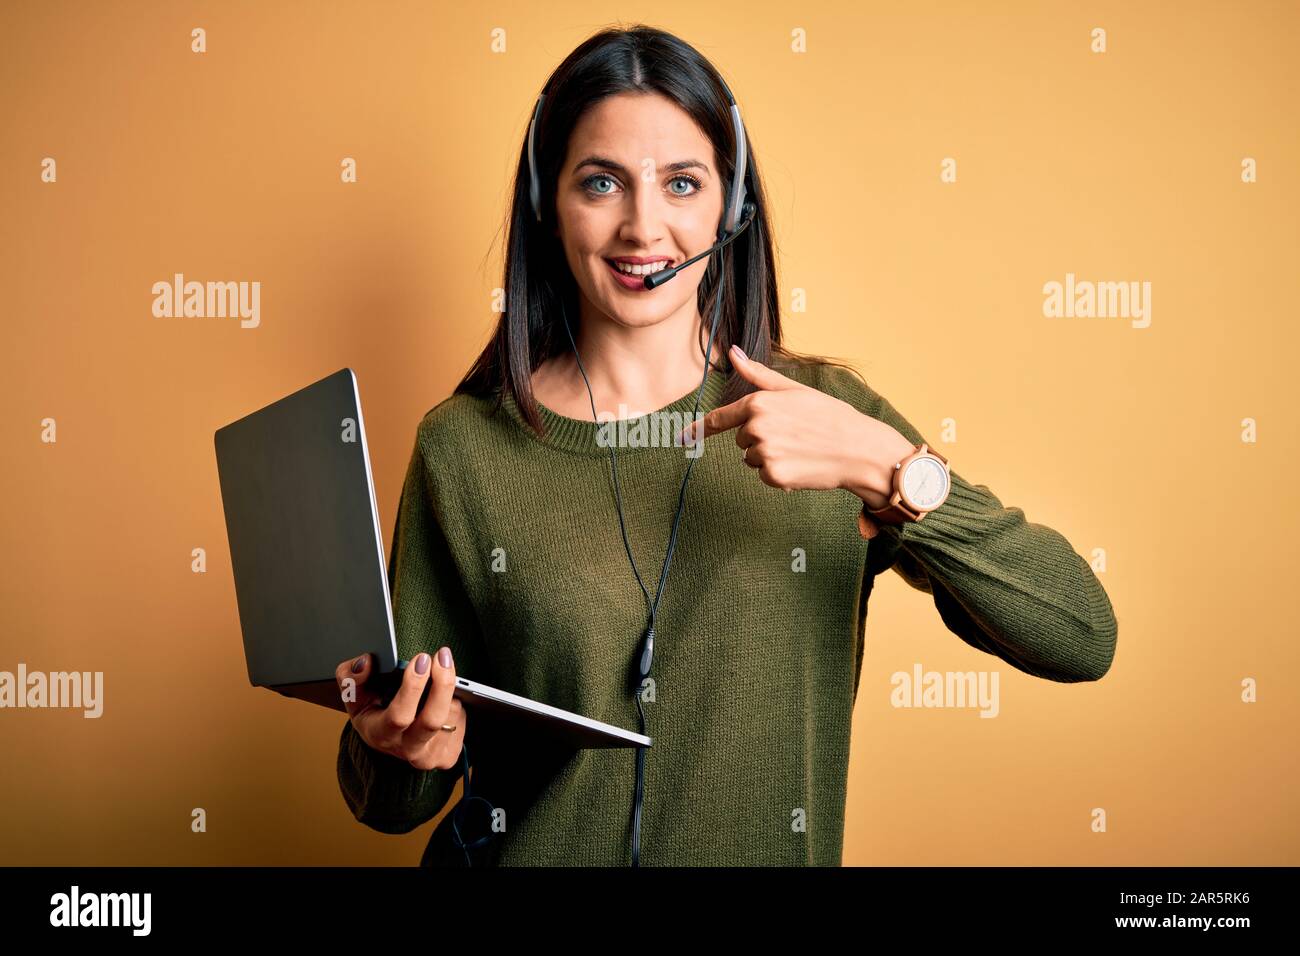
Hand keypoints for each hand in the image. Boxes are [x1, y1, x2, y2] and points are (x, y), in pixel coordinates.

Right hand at [334, 649, 465, 771]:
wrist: (389, 742)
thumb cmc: (373, 713)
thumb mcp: (353, 696)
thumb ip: (351, 677)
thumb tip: (366, 662)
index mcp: (381, 735)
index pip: (399, 715)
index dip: (412, 686)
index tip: (422, 659)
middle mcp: (407, 750)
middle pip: (432, 719)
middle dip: (442, 684)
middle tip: (441, 656)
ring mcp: (429, 756)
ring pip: (450, 714)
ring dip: (448, 691)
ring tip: (438, 679)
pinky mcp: (448, 756)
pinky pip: (461, 720)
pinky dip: (456, 703)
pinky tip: (444, 699)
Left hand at [680, 345, 913, 506]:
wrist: (859, 449)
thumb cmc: (830, 416)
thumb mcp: (795, 390)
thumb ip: (759, 375)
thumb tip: (733, 353)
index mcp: (760, 403)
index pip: (722, 418)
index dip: (701, 428)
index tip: (683, 437)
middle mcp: (757, 427)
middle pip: (741, 440)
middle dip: (761, 438)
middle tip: (794, 435)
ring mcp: (764, 453)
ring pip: (751, 459)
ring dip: (770, 457)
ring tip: (800, 449)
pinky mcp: (774, 476)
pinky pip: (764, 476)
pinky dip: (779, 474)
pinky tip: (801, 465)